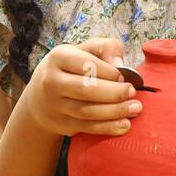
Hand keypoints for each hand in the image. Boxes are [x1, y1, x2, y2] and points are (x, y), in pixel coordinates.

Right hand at [22, 37, 140, 137]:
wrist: (40, 97)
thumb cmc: (70, 69)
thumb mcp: (83, 50)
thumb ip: (106, 48)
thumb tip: (120, 64)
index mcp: (58, 57)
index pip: (87, 64)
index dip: (110, 72)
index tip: (125, 76)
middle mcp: (51, 81)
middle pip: (86, 89)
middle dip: (114, 92)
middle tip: (132, 93)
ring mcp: (54, 105)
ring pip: (88, 111)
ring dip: (115, 111)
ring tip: (135, 108)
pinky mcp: (61, 124)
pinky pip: (87, 127)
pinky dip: (108, 128)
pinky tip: (124, 124)